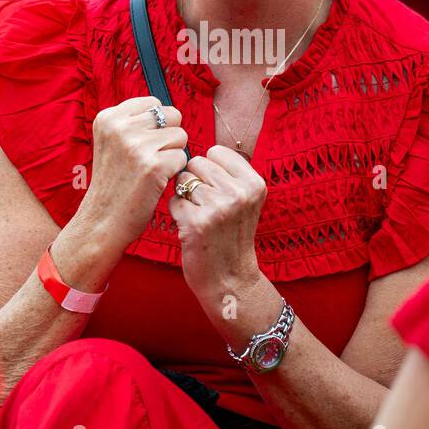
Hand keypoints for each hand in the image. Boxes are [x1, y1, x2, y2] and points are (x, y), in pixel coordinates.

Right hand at [78, 96, 187, 245]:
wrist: (101, 221)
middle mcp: (120, 127)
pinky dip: (175, 171)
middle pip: (172, 115)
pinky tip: (156, 182)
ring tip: (152, 170)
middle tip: (151, 158)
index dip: (158, 125)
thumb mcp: (112, 143)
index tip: (144, 144)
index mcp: (108, 118)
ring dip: (173, 154)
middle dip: (168, 137)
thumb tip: (169, 111)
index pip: (154, 103)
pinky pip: (183, 157)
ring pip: (180, 136)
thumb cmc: (114, 183)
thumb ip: (134, 123)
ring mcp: (136, 145)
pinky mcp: (153, 166)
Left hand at [170, 145, 266, 298]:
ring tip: (199, 217)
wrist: (230, 279)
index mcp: (254, 183)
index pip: (216, 152)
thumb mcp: (244, 200)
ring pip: (182, 181)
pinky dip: (176, 213)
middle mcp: (239, 193)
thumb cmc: (231, 235)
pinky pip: (173, 201)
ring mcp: (218, 208)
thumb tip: (191, 149)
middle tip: (206, 207)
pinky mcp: (196, 223)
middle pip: (196, 163)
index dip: (209, 170)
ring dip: (184, 198)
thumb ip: (228, 173)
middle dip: (194, 182)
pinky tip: (190, 228)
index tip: (217, 190)